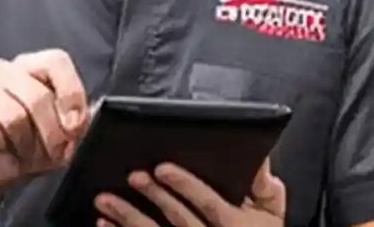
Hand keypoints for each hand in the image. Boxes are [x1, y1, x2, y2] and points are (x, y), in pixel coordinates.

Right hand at [0, 49, 89, 187]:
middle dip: (50, 134)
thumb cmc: (30, 146)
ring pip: (13, 116)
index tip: (74, 127)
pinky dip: (0, 151)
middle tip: (52, 153)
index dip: (71, 94)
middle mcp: (4, 68)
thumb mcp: (63, 137)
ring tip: (23, 152)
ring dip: (24, 146)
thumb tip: (73, 122)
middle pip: (37, 96)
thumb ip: (75, 124)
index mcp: (33, 66)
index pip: (56, 62)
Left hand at [95, 158, 285, 226]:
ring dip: (127, 218)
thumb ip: (264, 184)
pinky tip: (103, 224)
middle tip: (133, 176)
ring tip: (104, 200)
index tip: (162, 168)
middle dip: (154, 196)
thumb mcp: (270, 211)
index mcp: (235, 225)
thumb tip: (257, 154)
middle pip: (179, 220)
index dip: (186, 186)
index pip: (209, 205)